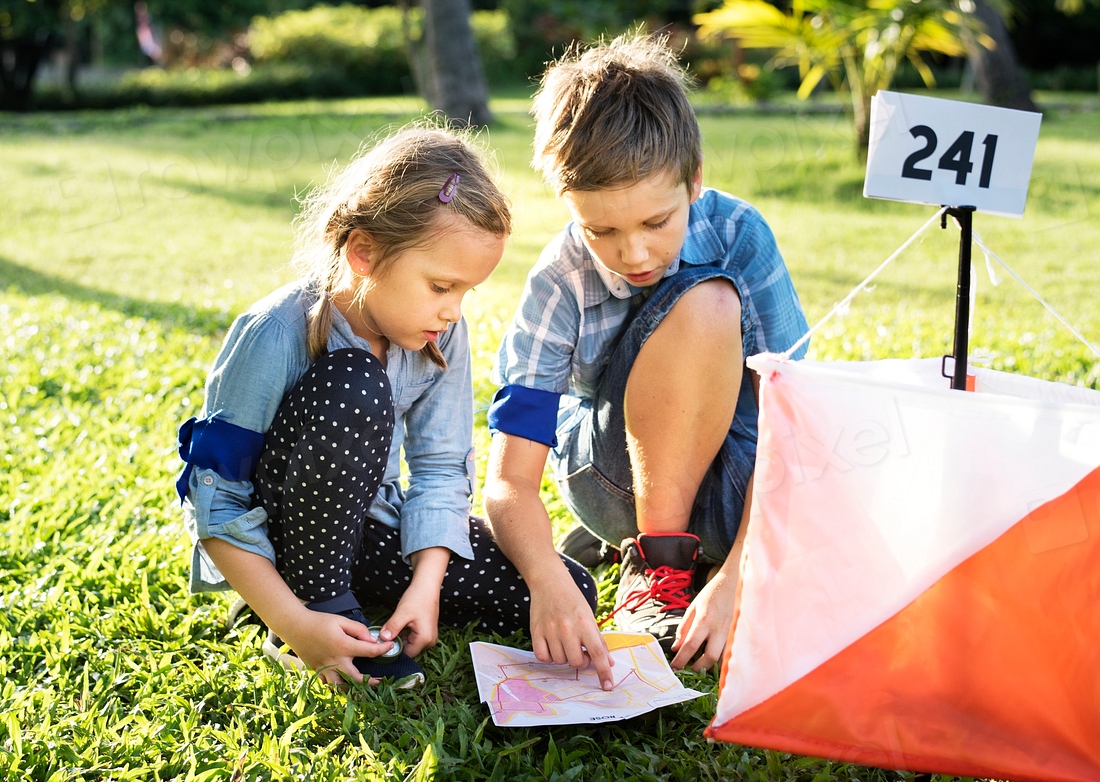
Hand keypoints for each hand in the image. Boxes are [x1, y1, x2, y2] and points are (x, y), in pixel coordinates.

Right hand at [279, 607, 394, 685]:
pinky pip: (328, 684)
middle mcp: (335, 662)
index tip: (390, 646)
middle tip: (381, 681)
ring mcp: (325, 669)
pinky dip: (336, 686)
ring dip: (352, 690)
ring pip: (341, 688)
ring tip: (362, 689)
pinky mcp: (316, 671)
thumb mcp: (341, 621)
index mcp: (344, 647)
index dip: (383, 649)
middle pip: (357, 679)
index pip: (370, 651)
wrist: (295, 626)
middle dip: (371, 682)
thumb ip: (359, 630)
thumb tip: (372, 640)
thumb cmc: (319, 621)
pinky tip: (342, 683)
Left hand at [380, 580, 439, 657]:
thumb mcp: (402, 613)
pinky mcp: (425, 632)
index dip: (392, 650)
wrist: (427, 586)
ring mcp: (427, 637)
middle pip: (407, 650)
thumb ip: (392, 627)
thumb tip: (382, 638)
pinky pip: (411, 638)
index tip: (381, 644)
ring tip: (389, 629)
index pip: (406, 655)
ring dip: (398, 638)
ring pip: (408, 644)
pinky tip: (396, 626)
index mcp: (424, 639)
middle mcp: (428, 641)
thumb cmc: (418, 598)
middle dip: (395, 644)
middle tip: (383, 635)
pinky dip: (402, 634)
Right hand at [529, 573, 614, 689]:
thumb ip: (599, 641)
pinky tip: (552, 646)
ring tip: (564, 643)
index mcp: (585, 623)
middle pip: (577, 662)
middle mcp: (567, 628)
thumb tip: (609, 663)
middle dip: (581, 661)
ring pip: (560, 661)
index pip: (597, 653)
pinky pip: (543, 657)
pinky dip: (548, 656)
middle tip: (580, 650)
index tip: (608, 686)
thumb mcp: (589, 616)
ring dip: (564, 657)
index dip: (604, 671)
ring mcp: (550, 630)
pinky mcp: (535, 632)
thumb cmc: (573, 599)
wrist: (549, 582)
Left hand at [670, 566, 737, 672]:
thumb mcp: (692, 607)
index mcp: (705, 619)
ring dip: (709, 666)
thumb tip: (676, 648)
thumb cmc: (711, 594)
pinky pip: (728, 654)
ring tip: (699, 664)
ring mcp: (731, 634)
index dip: (681, 659)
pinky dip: (719, 660)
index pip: (691, 644)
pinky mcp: (737, 636)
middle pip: (709, 658)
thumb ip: (684, 628)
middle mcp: (720, 629)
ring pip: (721, 659)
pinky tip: (712, 659)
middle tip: (687, 668)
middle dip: (697, 668)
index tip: (674, 667)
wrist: (734, 584)